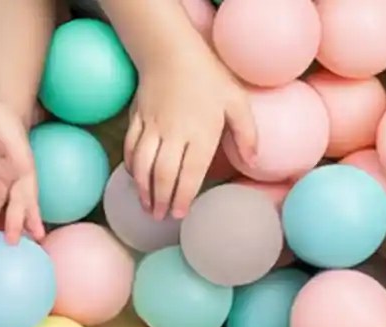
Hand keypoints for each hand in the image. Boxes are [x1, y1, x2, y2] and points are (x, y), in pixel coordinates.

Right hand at [124, 47, 256, 219]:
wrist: (170, 50)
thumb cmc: (208, 76)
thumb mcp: (237, 100)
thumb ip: (247, 133)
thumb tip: (254, 161)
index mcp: (200, 133)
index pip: (189, 174)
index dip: (183, 197)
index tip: (180, 214)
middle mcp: (174, 134)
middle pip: (163, 175)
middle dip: (161, 200)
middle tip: (161, 217)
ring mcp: (152, 127)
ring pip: (143, 165)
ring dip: (143, 189)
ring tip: (147, 206)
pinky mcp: (137, 119)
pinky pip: (131, 148)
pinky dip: (131, 167)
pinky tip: (135, 178)